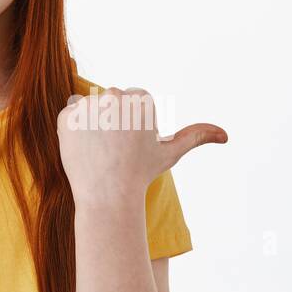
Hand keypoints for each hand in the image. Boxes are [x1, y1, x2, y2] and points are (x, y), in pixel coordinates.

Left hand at [56, 86, 226, 204]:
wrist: (108, 195)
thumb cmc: (141, 173)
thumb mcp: (170, 152)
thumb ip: (195, 136)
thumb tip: (224, 135)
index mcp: (141, 98)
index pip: (132, 101)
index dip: (132, 125)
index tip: (131, 145)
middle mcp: (114, 95)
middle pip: (110, 102)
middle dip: (112, 121)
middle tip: (115, 150)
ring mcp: (88, 105)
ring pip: (90, 109)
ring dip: (93, 125)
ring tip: (100, 150)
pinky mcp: (66, 116)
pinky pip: (70, 117)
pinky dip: (74, 132)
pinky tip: (84, 149)